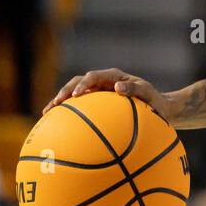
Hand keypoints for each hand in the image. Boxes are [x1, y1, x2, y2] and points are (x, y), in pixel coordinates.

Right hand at [44, 68, 175, 121]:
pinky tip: (57, 128)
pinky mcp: (96, 105)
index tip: (77, 95)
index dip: (83, 83)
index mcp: (114, 77)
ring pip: (74, 93)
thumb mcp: (149, 94)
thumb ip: (136, 89)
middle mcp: (103, 83)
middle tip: (55, 104)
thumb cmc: (155, 102)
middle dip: (64, 91)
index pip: (94, 76)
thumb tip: (118, 87)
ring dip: (60, 101)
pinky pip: (80, 108)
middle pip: (78, 82)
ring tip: (46, 114)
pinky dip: (68, 114)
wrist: (158, 109)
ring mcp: (98, 93)